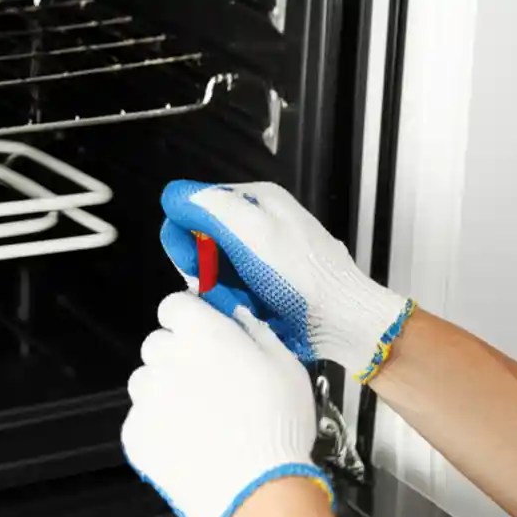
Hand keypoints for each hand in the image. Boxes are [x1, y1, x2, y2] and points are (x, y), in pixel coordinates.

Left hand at [122, 292, 333, 516]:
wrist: (254, 490)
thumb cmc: (276, 430)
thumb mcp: (287, 367)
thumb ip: (257, 333)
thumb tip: (240, 319)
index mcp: (203, 334)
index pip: (175, 305)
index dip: (188, 318)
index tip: (200, 331)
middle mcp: (167, 359)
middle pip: (158, 343)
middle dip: (178, 356)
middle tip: (208, 382)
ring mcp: (147, 398)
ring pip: (145, 381)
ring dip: (165, 391)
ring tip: (200, 417)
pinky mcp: (136, 433)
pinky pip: (140, 419)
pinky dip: (158, 427)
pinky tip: (189, 441)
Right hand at [160, 180, 415, 382]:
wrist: (341, 321)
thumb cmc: (303, 278)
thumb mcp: (254, 232)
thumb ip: (211, 208)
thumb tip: (175, 195)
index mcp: (257, 199)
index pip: (196, 205)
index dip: (184, 234)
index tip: (189, 261)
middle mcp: (261, 221)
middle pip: (204, 238)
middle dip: (202, 265)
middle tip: (214, 285)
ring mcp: (264, 252)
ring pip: (215, 266)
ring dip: (218, 287)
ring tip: (240, 300)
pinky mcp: (268, 281)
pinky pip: (233, 287)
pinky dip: (233, 300)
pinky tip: (249, 308)